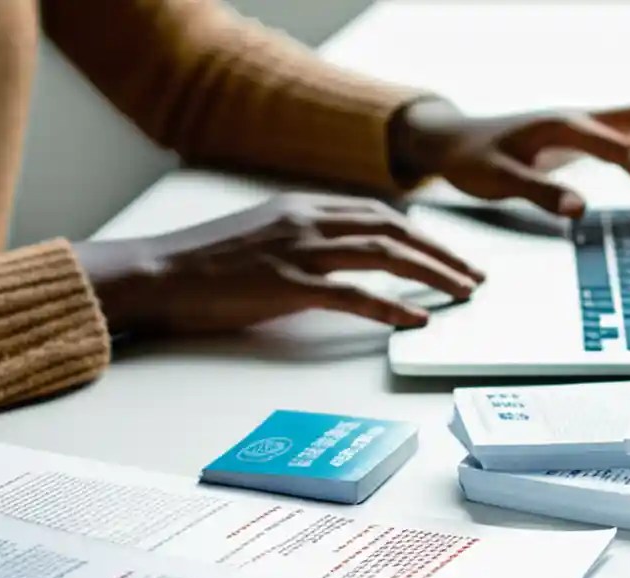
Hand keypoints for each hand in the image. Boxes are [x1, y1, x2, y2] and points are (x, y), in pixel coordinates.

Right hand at [77, 193, 483, 335]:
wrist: (156, 273)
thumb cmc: (204, 263)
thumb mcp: (261, 236)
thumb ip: (303, 239)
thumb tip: (341, 258)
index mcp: (302, 206)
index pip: (378, 213)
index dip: (420, 233)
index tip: (446, 253)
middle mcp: (306, 220)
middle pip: (393, 229)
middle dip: (440, 253)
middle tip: (473, 275)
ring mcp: (297, 251)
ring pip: (384, 255)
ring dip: (431, 274)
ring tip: (461, 293)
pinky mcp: (285, 285)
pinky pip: (353, 295)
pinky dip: (390, 306)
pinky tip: (416, 319)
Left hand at [390, 98, 629, 215]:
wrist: (451, 142)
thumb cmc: (471, 160)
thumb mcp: (498, 181)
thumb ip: (539, 192)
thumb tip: (581, 209)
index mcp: (564, 126)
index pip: (623, 148)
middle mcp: (579, 119)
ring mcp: (581, 126)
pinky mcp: (578, 139)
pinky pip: (626, 142)